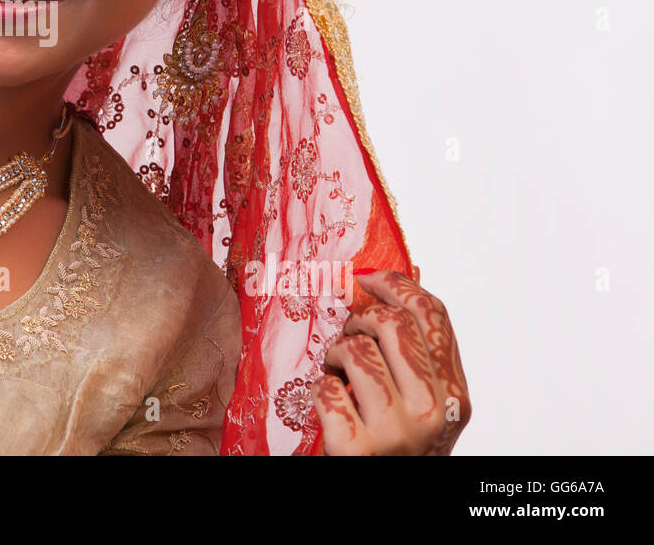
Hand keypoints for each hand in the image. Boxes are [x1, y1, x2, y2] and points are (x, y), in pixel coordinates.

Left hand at [312, 269, 469, 454]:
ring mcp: (396, 431)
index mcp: (455, 396)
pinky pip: (325, 389)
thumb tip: (395, 287)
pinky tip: (330, 405)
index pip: (434, 315)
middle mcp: (432, 412)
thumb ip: (418, 358)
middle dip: (360, 320)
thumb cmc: (396, 446)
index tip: (369, 278)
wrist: (384, 497)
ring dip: (335, 355)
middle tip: (349, 337)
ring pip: (356, 351)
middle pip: (392, 323)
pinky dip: (319, 391)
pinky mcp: (357, 448)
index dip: (397, 285)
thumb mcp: (424, 405)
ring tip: (337, 374)